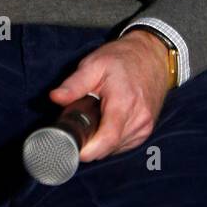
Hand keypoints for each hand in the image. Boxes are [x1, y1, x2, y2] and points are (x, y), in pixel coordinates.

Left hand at [48, 29, 171, 162]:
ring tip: (95, 117)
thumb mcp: (94, 64)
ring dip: (100, 140)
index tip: (74, 151)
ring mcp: (145, 126)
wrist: (152, 56)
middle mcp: (138, 118)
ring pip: (115, 148)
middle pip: (108, 146)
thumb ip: (74, 84)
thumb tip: (55, 98)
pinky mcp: (147, 130)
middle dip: (90, 141)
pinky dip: (111, 138)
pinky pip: (124, 144)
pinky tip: (107, 121)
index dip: (89, 150)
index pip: (108, 138)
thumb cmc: (122, 59)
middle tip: (78, 123)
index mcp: (124, 102)